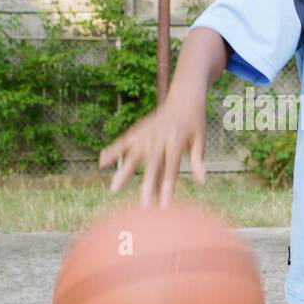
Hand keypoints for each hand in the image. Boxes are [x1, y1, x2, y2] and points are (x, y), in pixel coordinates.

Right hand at [97, 87, 206, 207]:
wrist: (184, 96)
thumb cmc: (195, 121)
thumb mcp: (201, 138)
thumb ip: (199, 159)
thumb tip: (201, 181)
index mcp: (177, 141)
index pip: (171, 168)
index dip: (168, 187)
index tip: (164, 206)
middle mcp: (160, 137)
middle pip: (151, 165)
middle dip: (147, 187)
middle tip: (142, 207)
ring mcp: (147, 133)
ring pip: (133, 154)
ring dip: (124, 172)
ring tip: (114, 188)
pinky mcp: (139, 129)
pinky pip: (124, 141)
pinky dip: (113, 150)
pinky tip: (102, 162)